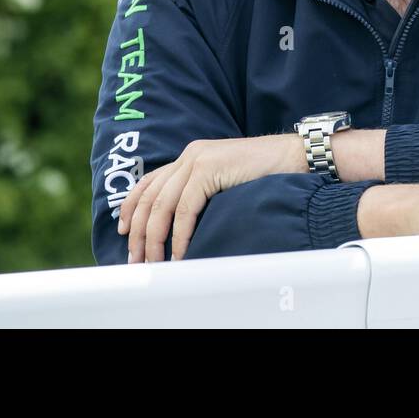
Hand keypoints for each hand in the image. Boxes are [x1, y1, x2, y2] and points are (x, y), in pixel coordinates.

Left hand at [119, 134, 299, 262]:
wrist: (295, 156)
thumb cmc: (267, 173)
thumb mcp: (225, 180)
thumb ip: (203, 189)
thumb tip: (182, 222)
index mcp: (191, 155)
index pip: (149, 181)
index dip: (131, 206)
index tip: (123, 230)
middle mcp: (189, 154)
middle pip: (149, 196)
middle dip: (138, 231)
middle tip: (136, 258)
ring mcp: (198, 159)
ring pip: (162, 205)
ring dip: (155, 239)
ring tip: (154, 262)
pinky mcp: (209, 168)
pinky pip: (185, 209)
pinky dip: (180, 235)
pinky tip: (180, 253)